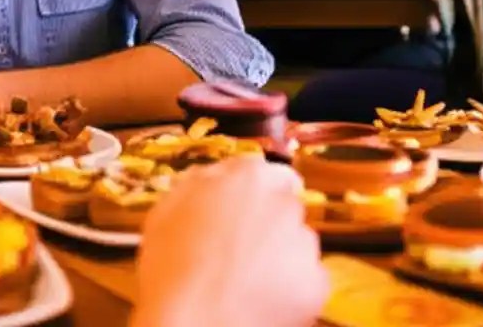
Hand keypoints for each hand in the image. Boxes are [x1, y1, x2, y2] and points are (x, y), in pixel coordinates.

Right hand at [132, 158, 328, 326]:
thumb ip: (199, 185)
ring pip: (295, 243)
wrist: (194, 325)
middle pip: (281, 206)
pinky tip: (256, 299)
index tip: (236, 210)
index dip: (246, 194)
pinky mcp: (316, 283)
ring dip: (277, 255)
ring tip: (242, 280)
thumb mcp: (166, 210)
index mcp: (247, 178)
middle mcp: (283, 204)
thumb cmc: (172, 271)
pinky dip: (287, 288)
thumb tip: (213, 180)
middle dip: (264, 224)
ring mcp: (304, 244)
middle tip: (234, 250)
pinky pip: (304, 279)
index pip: (260, 172)